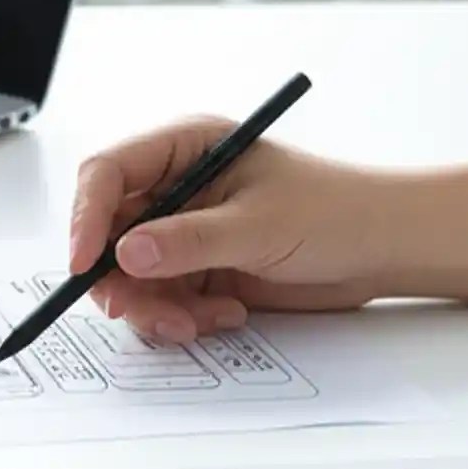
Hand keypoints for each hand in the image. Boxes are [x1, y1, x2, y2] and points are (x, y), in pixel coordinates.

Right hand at [69, 116, 388, 341]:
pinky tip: (224, 314)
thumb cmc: (336, 210)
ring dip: (154, 306)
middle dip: (119, 277)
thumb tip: (129, 252)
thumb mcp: (259, 223)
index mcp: (185, 148)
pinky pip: (160, 301)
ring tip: (195, 320)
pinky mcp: (195, 270)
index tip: (85, 262)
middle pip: (108, 233)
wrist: (382, 250)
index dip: (86, 217)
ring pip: (129, 276)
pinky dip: (181, 317)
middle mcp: (176, 188)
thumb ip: (190, 240)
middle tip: (136, 307)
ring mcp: (183, 232)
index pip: (109, 174)